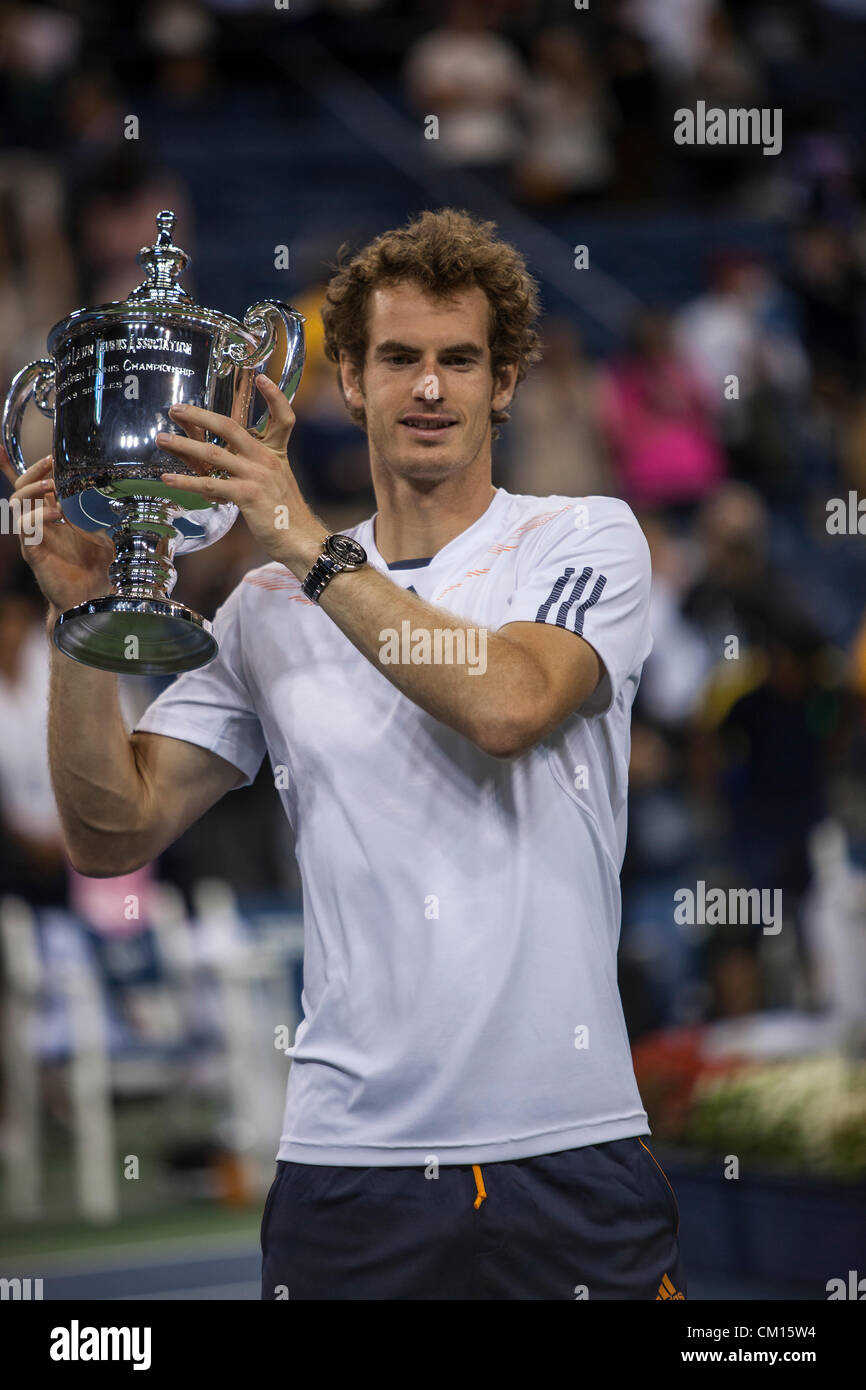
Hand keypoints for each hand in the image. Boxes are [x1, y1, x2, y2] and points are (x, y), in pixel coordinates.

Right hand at [0, 448, 114, 611]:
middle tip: (51, 463)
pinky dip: (36, 517)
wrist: (96, 598)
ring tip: (50, 485)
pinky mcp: (34, 552)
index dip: (41, 467)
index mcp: (58, 514)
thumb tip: (138, 489)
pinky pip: (24, 529)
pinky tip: (54, 515)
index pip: (40, 484)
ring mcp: (36, 537)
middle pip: (22, 487)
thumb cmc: (103, 566)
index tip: (56, 455)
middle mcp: (43, 523)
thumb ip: (117, 512)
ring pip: (17, 503)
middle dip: (34, 471)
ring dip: (31, 489)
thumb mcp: (113, 530)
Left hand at [156, 374, 325, 569]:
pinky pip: (210, 485)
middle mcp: (267, 460)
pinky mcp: (247, 495)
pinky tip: (168, 480)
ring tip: (162, 439)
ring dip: (184, 445)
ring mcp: (257, 476)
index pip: (283, 418)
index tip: (261, 378)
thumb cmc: (284, 514)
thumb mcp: (274, 482)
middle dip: (200, 416)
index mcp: (276, 454)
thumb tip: (213, 458)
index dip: (274, 396)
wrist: (300, 539)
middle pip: (231, 427)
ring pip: (214, 453)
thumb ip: (250, 467)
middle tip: (176, 410)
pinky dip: (186, 482)